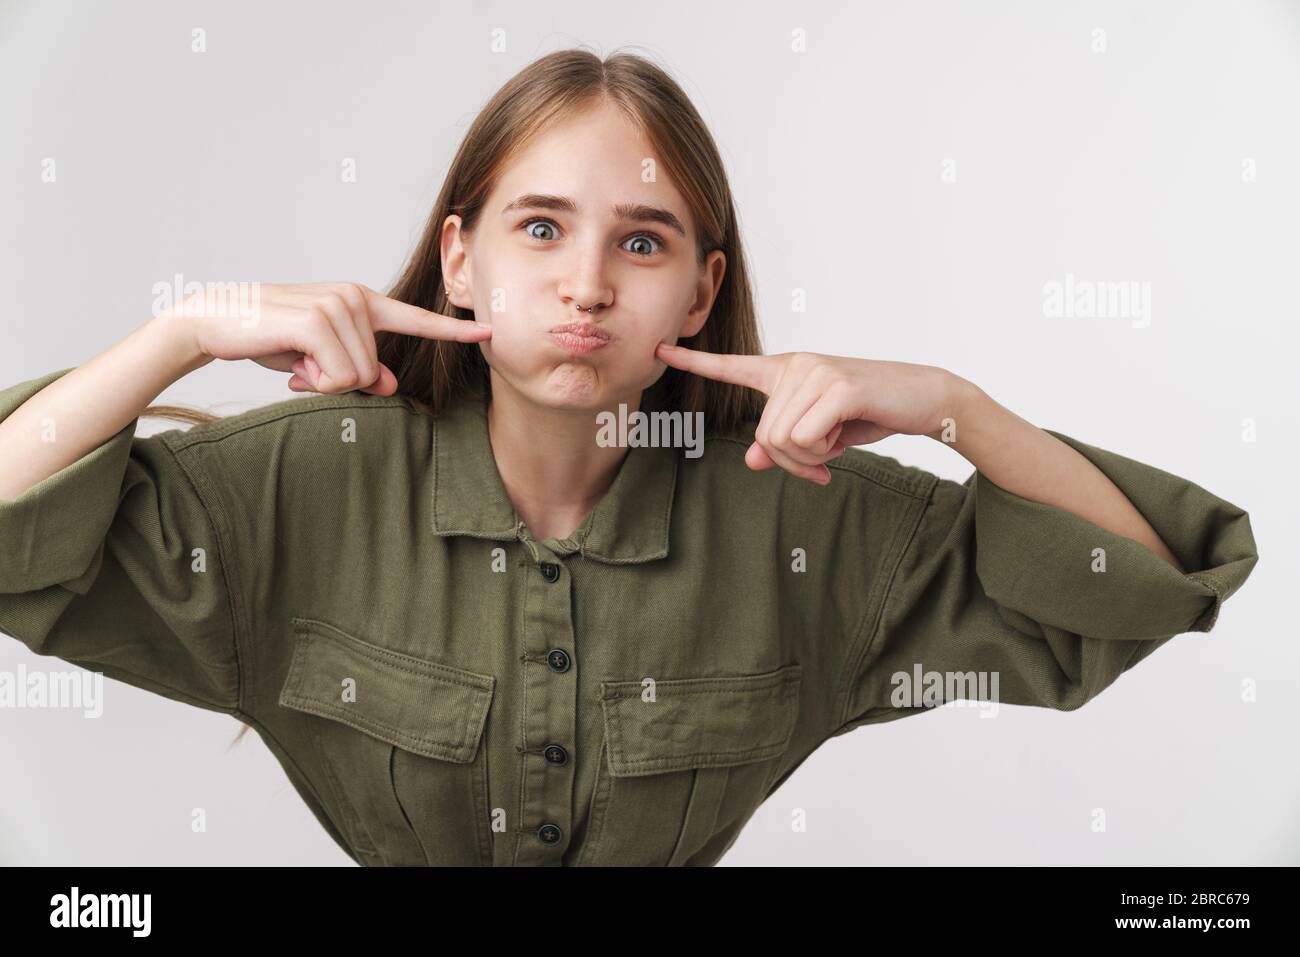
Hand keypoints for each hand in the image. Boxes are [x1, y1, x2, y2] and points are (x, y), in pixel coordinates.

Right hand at [157, 282, 490, 394]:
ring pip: (358, 377)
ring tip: (296, 360)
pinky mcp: (318, 319)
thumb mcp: (322, 358)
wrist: (218, 320)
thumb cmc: (272, 337)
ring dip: (322, 381)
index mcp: (363, 303)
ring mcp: (338, 305)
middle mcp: (356, 298)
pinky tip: (290, 363)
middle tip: (305, 364)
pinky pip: (339, 376)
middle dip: (338, 381)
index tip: (487, 332)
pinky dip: (313, 380)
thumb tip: (389, 385)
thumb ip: (360, 369)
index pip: (416, 319)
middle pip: (375, 371)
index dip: (453, 331)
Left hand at [655, 344, 968, 483]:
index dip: (694, 361)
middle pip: (763, 436)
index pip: (733, 365)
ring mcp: (816, 373)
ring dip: (807, 459)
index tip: (659, 349)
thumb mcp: (821, 433)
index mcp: (786, 371)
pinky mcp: (838, 387)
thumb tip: (753, 460)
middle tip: (819, 464)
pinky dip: (821, 453)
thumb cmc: (869, 413)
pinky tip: (842, 442)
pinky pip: (804, 438)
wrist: (923, 399)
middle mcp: (796, 365)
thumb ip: (783, 444)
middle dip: (789, 462)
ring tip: (833, 448)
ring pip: (780, 440)